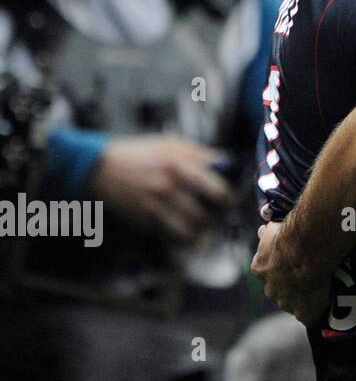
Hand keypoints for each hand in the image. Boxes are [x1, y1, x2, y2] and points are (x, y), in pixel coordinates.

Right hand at [89, 135, 232, 242]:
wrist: (100, 167)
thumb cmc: (141, 153)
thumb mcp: (172, 145)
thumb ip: (201, 155)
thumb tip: (228, 164)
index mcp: (178, 165)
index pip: (216, 189)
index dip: (228, 198)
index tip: (230, 200)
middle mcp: (166, 187)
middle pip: (203, 215)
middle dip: (215, 218)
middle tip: (219, 216)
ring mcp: (153, 206)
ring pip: (187, 230)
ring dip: (199, 230)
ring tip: (204, 224)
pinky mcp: (142, 219)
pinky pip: (168, 235)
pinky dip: (180, 235)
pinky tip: (184, 228)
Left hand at [250, 220, 330, 325]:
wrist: (309, 247)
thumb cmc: (294, 233)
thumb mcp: (274, 228)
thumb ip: (269, 234)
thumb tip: (263, 230)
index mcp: (260, 268)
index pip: (269, 272)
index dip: (282, 268)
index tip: (293, 263)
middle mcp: (270, 288)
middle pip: (279, 291)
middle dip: (290, 285)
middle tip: (309, 275)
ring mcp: (286, 302)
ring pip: (293, 303)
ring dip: (304, 298)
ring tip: (322, 287)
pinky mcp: (303, 312)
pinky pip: (310, 316)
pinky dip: (317, 311)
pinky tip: (327, 302)